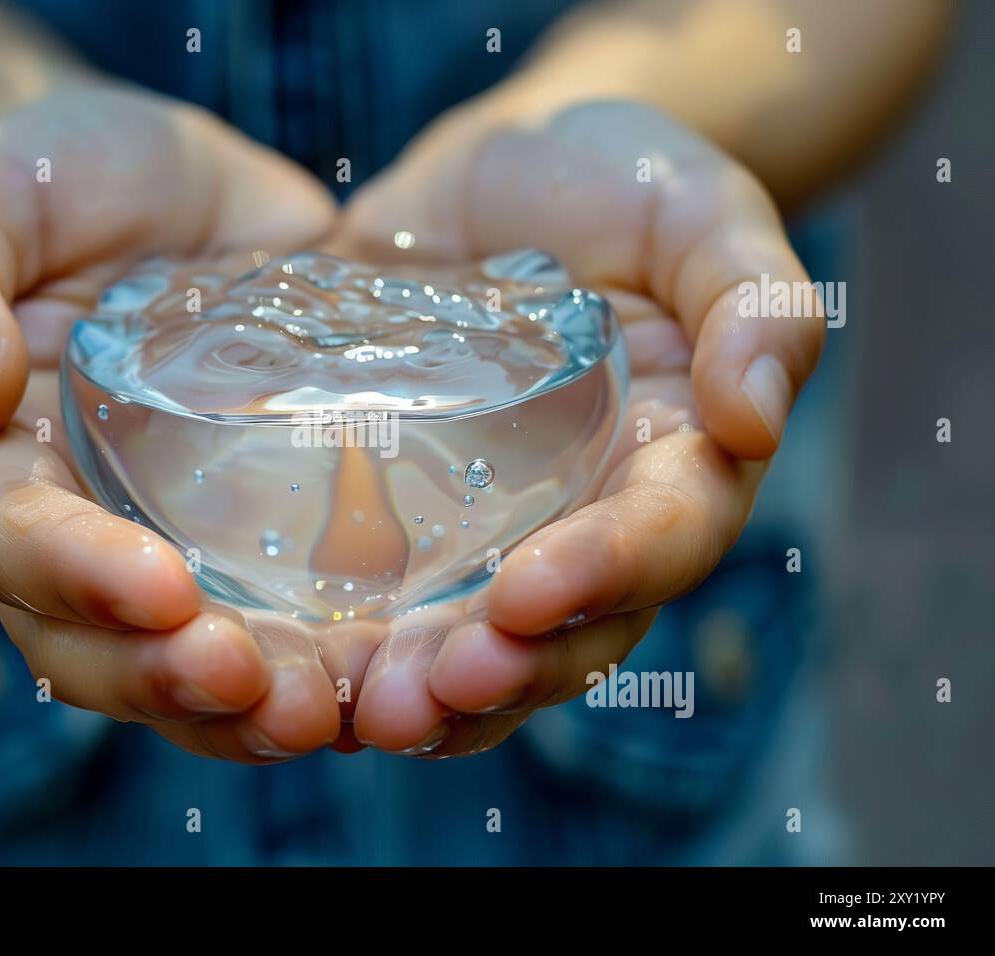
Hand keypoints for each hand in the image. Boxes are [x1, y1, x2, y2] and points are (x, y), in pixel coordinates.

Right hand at [0, 83, 344, 760]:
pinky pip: (280, 625)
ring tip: (319, 712)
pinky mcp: (258, 536)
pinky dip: (322, 665)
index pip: (14, 544)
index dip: (77, 578)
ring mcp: (168, 543)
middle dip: (166, 679)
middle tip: (254, 686)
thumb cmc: (66, 183)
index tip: (162, 590)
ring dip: (243, 709)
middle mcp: (72, 528)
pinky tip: (380, 678)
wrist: (182, 190)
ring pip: (182, 665)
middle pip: (92, 646)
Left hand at [337, 99, 823, 755]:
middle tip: (423, 696)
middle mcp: (587, 521)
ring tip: (365, 710)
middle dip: (499, 673)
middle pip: (564, 632)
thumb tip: (756, 418)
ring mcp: (492, 528)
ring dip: (424, 691)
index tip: (528, 592)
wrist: (499, 175)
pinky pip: (384, 600)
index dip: (603, 576)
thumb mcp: (700, 215)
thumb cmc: (615, 184)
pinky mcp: (404, 515)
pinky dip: (350, 645)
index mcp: (674, 462)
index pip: (660, 541)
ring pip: (474, 645)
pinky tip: (299, 668)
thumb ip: (752, 302)